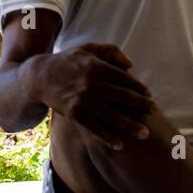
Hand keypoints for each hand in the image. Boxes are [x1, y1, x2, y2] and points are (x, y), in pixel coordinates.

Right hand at [37, 43, 154, 149]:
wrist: (39, 77)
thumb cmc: (66, 62)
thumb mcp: (86, 48)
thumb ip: (110, 51)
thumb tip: (131, 65)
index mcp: (97, 67)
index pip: (126, 79)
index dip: (140, 88)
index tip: (148, 95)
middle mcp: (93, 85)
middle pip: (125, 98)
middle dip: (142, 106)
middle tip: (152, 112)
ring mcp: (84, 101)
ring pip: (114, 116)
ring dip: (131, 126)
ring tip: (144, 133)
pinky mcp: (75, 114)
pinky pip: (96, 128)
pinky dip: (108, 138)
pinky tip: (120, 145)